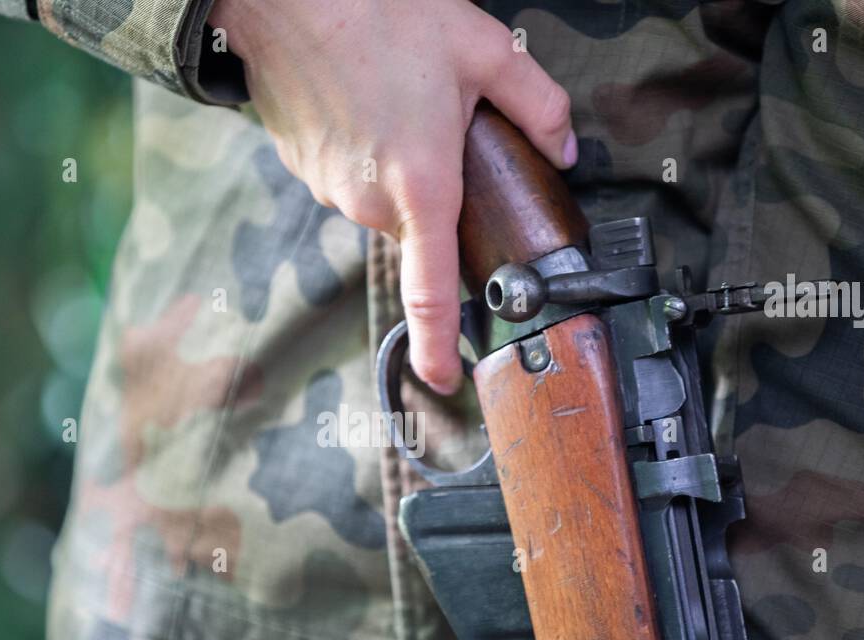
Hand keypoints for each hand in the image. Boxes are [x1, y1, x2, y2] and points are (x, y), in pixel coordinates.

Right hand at [210, 0, 575, 393]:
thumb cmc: (379, 12)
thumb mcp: (482, 47)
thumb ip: (536, 104)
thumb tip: (563, 146)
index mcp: (421, 187)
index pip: (431, 293)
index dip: (440, 344)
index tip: (445, 379)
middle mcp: (369, 202)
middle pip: (417, 225)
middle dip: (434, 189)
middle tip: (439, 120)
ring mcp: (328, 188)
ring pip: (379, 197)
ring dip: (396, 162)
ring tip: (394, 93)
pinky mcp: (300, 167)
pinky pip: (345, 175)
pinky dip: (361, 146)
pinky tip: (362, 94)